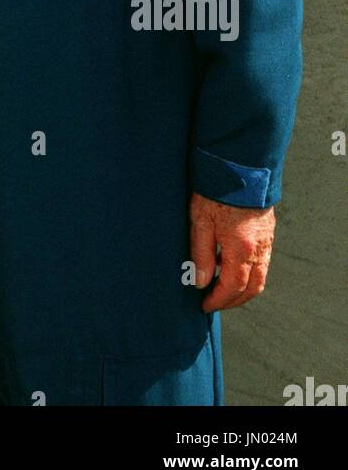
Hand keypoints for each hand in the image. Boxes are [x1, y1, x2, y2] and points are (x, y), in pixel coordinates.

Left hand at [190, 192, 275, 310]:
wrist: (239, 164)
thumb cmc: (216, 190)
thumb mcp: (200, 221)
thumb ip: (201, 254)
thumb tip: (201, 282)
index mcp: (242, 248)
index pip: (233, 287)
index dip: (219, 300)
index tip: (205, 305)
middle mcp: (259, 248)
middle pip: (252, 288)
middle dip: (234, 301)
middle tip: (215, 303)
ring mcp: (267, 240)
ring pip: (261, 277)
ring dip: (244, 289)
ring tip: (223, 290)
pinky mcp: (268, 231)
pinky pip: (264, 262)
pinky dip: (251, 274)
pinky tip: (234, 268)